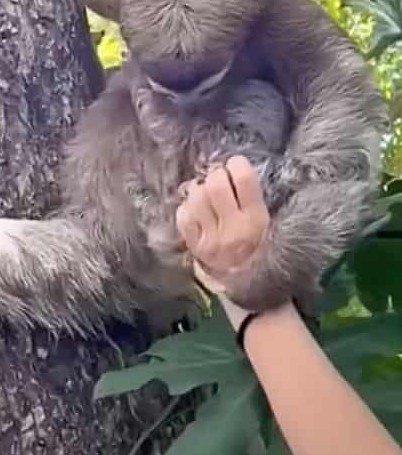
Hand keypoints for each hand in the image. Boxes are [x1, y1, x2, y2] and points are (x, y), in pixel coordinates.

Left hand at [176, 155, 270, 287]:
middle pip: (215, 185)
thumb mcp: (271, 226)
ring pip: (196, 197)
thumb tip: (238, 169)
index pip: (243, 179)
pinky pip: (183, 215)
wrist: (252, 290)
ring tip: (207, 193)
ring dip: (200, 188)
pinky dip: (188, 207)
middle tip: (219, 177)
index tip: (235, 163)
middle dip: (215, 174)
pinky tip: (197, 209)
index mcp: (257, 220)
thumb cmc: (264, 251)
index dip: (237, 164)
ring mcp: (210, 238)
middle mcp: (232, 228)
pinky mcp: (195, 246)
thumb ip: (256, 199)